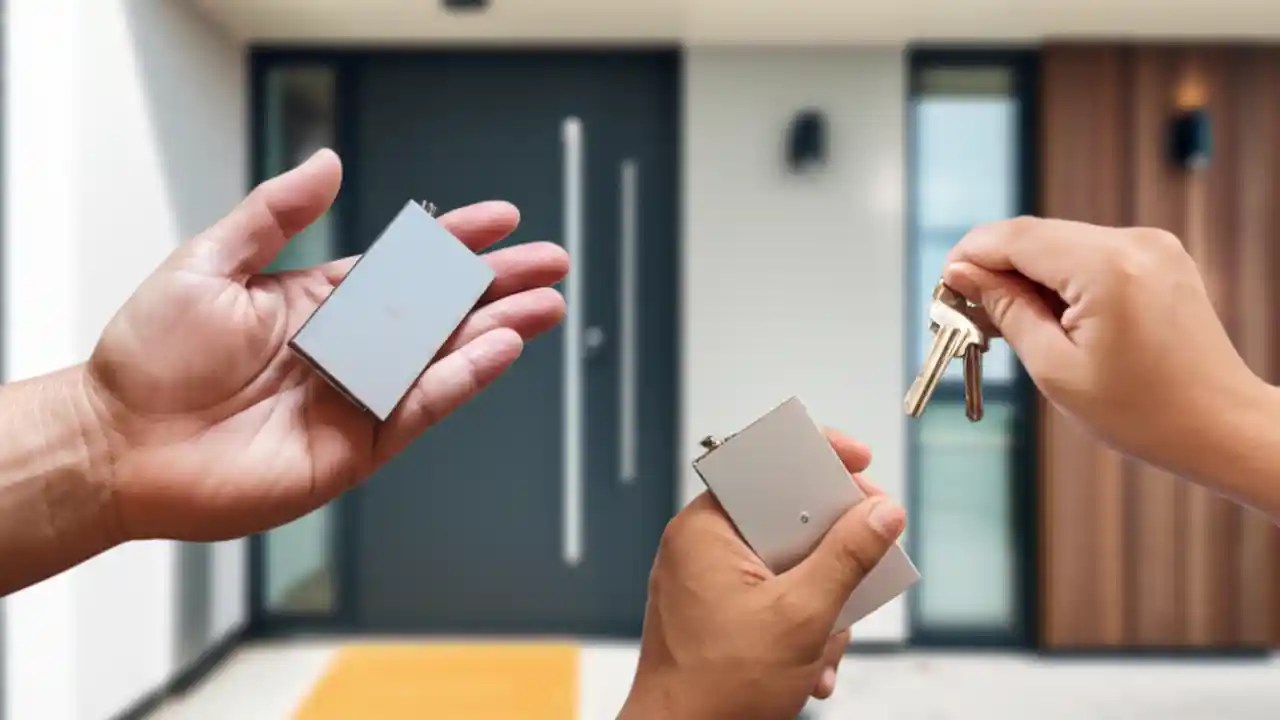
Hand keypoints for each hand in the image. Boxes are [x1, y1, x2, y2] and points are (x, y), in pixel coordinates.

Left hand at [81, 149, 567, 540]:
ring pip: (442, 357)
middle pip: (439, 312)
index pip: (403, 267)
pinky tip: (498, 350)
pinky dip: (462, 378)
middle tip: (549, 264)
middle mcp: (346, 350)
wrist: (120, 441)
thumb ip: (276, 215)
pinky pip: (420, 406)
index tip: (498, 219)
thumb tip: (329, 164)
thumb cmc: (150, 356)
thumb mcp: (211, 262)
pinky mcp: (356, 447)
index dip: (452, 242)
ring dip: (497, 330)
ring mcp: (355, 399)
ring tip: (545, 306)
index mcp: (317, 304)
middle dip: (496, 286)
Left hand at [620, 430, 905, 719]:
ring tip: (826, 646)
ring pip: (789, 563)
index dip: (817, 456)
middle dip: (832, 556)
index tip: (859, 461)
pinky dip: (801, 626)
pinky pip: (775, 596)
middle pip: (788, 516)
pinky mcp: (721, 611)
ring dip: (822, 604)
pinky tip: (810, 668)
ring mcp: (711, 579)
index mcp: (707, 528)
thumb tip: (883, 513)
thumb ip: (847, 558)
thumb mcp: (800, 616)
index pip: (764, 462)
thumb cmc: (715, 688)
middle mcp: (703, 545)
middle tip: (867, 569)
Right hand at [943, 217, 1275, 489]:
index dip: (969, 256)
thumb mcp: (1055, 367)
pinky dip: (1059, 278)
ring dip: (1026, 274)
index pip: (1015, 237)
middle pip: (1036, 236)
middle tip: (966, 313)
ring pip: (1061, 243)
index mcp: (1107, 268)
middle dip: (994, 268)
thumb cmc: (1143, 412)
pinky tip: (1046, 316)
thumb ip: (1005, 310)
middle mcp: (1133, 243)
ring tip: (1007, 324)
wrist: (1222, 426)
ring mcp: (1152, 246)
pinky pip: (1090, 254)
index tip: (944, 287)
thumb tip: (962, 274)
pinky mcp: (1159, 257)